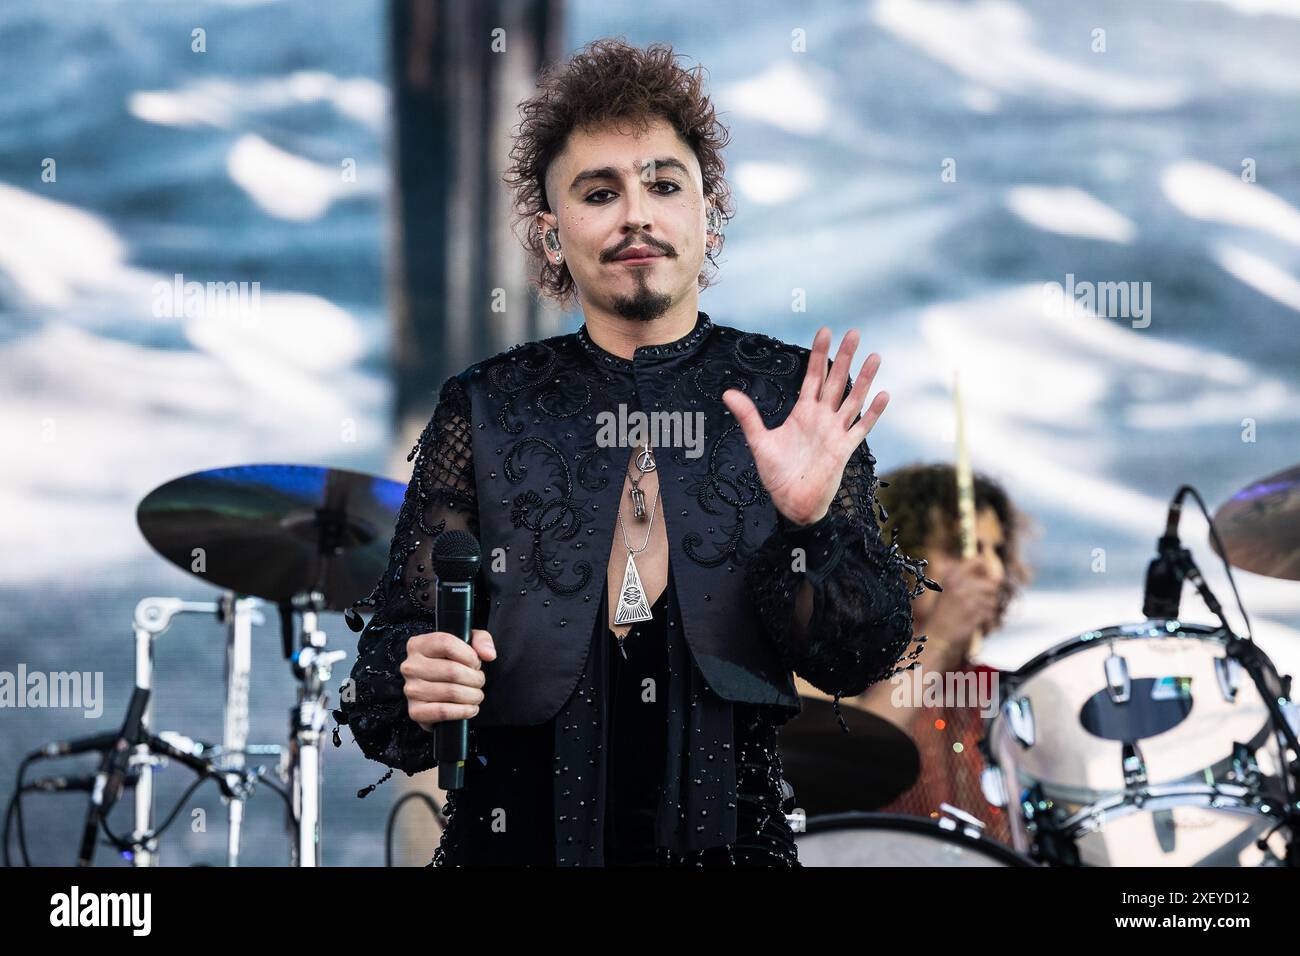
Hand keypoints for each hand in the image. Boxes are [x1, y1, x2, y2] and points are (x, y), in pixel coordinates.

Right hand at [401, 629, 495, 731]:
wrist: (437, 691)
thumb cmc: (452, 665)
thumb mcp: (467, 643)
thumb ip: (481, 640)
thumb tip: (488, 654)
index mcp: (419, 645)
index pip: (446, 643)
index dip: (469, 655)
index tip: (476, 663)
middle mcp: (410, 666)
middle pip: (452, 671)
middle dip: (475, 678)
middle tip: (479, 681)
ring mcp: (411, 690)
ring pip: (451, 692)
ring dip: (472, 695)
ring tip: (476, 694)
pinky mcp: (415, 711)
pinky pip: (443, 712)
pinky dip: (463, 711)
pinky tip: (470, 708)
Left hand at [721, 327, 888, 525]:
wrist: (792, 503)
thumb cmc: (777, 475)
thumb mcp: (759, 442)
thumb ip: (748, 416)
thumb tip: (728, 393)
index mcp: (803, 413)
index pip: (813, 377)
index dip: (819, 355)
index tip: (825, 332)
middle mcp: (822, 418)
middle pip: (836, 382)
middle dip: (844, 358)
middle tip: (854, 333)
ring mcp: (835, 432)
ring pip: (853, 400)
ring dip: (864, 379)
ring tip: (875, 357)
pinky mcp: (844, 449)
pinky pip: (862, 428)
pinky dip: (874, 413)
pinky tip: (884, 395)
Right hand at [923, 561, 999, 668]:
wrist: (937, 636)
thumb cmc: (942, 614)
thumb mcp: (947, 590)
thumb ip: (965, 580)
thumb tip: (991, 575)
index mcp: (952, 576)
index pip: (979, 561)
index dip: (987, 568)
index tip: (989, 575)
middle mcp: (960, 585)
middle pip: (991, 584)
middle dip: (990, 595)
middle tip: (984, 602)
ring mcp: (968, 600)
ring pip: (993, 600)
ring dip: (988, 609)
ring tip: (977, 615)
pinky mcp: (975, 614)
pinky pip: (990, 614)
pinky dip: (987, 620)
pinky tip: (978, 623)